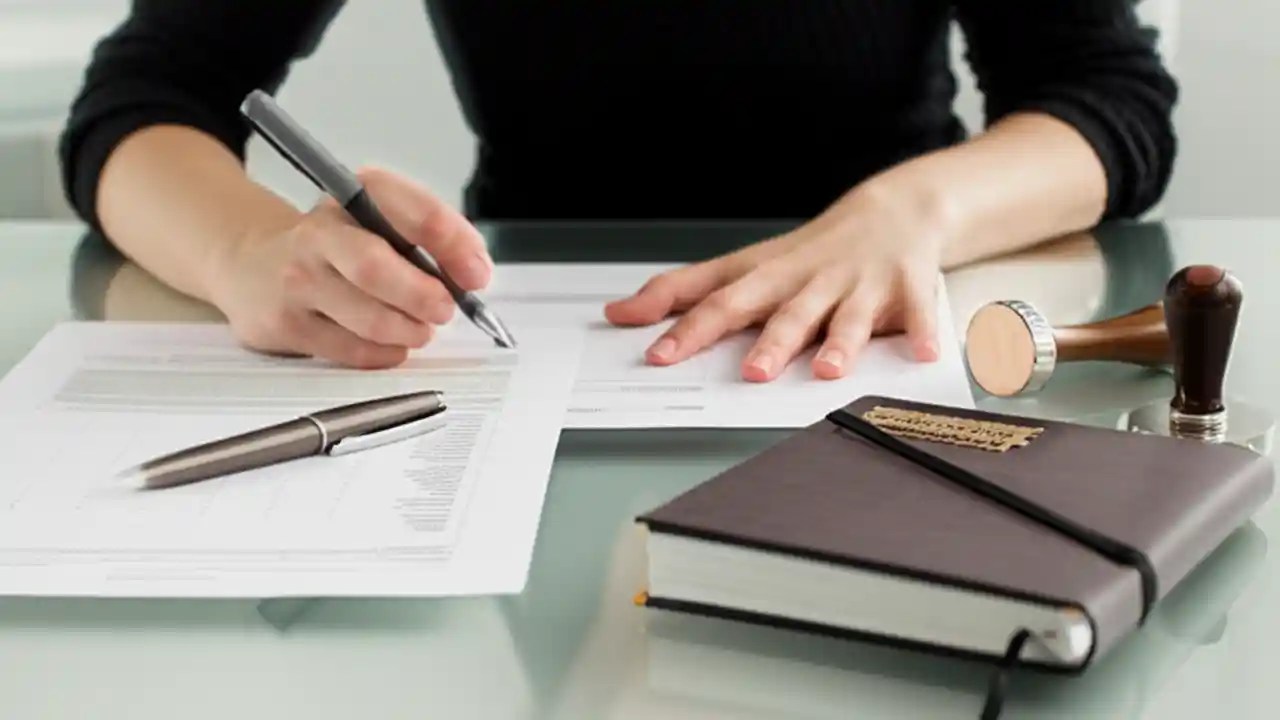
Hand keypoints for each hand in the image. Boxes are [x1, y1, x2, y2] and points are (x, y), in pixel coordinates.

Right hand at [209, 167, 490, 368]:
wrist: (249, 262)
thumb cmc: (336, 246)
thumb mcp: (379, 223)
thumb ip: (432, 242)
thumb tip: (474, 274)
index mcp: (355, 195)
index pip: (414, 213)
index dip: (454, 247)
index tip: (476, 275)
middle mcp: (320, 232)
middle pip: (377, 268)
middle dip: (422, 296)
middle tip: (444, 309)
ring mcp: (297, 280)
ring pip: (368, 318)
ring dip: (409, 330)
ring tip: (420, 329)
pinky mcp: (285, 324)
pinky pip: (351, 350)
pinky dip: (385, 353)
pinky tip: (392, 343)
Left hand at [604, 186, 951, 380]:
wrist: (893, 210)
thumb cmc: (808, 252)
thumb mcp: (743, 267)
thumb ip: (683, 292)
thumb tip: (620, 312)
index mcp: (767, 277)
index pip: (720, 302)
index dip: (689, 329)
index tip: (659, 356)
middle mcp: (810, 280)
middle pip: (785, 312)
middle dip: (769, 341)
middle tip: (751, 373)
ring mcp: (859, 285)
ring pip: (847, 316)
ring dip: (839, 342)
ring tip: (826, 370)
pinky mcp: (906, 288)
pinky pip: (917, 311)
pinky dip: (922, 330)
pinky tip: (923, 352)